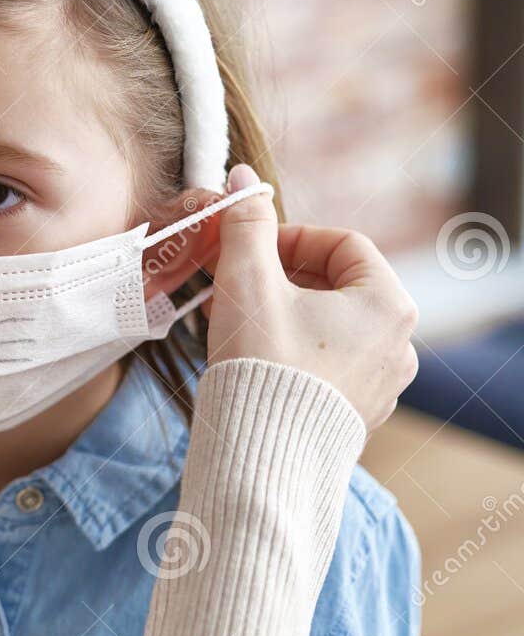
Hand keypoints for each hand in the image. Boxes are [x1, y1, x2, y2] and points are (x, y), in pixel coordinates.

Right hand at [203, 164, 418, 428]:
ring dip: (286, 314)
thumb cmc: (260, 365)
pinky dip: (295, 352)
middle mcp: (400, 344)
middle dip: (282, 278)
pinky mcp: (357, 415)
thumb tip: (243, 178)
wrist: (262, 457)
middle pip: (338, 286)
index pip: (342, 245)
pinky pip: (329, 366)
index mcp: (388, 304)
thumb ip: (246, 225)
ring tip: (238, 323)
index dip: (289, 238)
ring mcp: (382, 384)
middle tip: (236, 285)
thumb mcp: (247, 282)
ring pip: (331, 327)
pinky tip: (256, 360)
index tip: (248, 250)